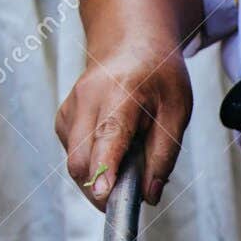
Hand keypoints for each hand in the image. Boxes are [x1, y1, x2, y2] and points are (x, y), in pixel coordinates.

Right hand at [55, 0, 202, 208]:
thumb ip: (164, 155)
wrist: (131, 43)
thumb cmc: (159, 77)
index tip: (104, 195)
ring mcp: (70, 110)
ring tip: (130, 156)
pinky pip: (76, 156)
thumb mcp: (177, 111)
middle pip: (81, 160)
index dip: (105, 169)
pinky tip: (115, 148)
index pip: (107, 136)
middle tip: (132, 196)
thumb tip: (150, 196)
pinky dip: (95, 165)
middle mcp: (86, 100)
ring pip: (75, 164)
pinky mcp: (64, 121)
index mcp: (119, 93)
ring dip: (100, 177)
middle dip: (101, 190)